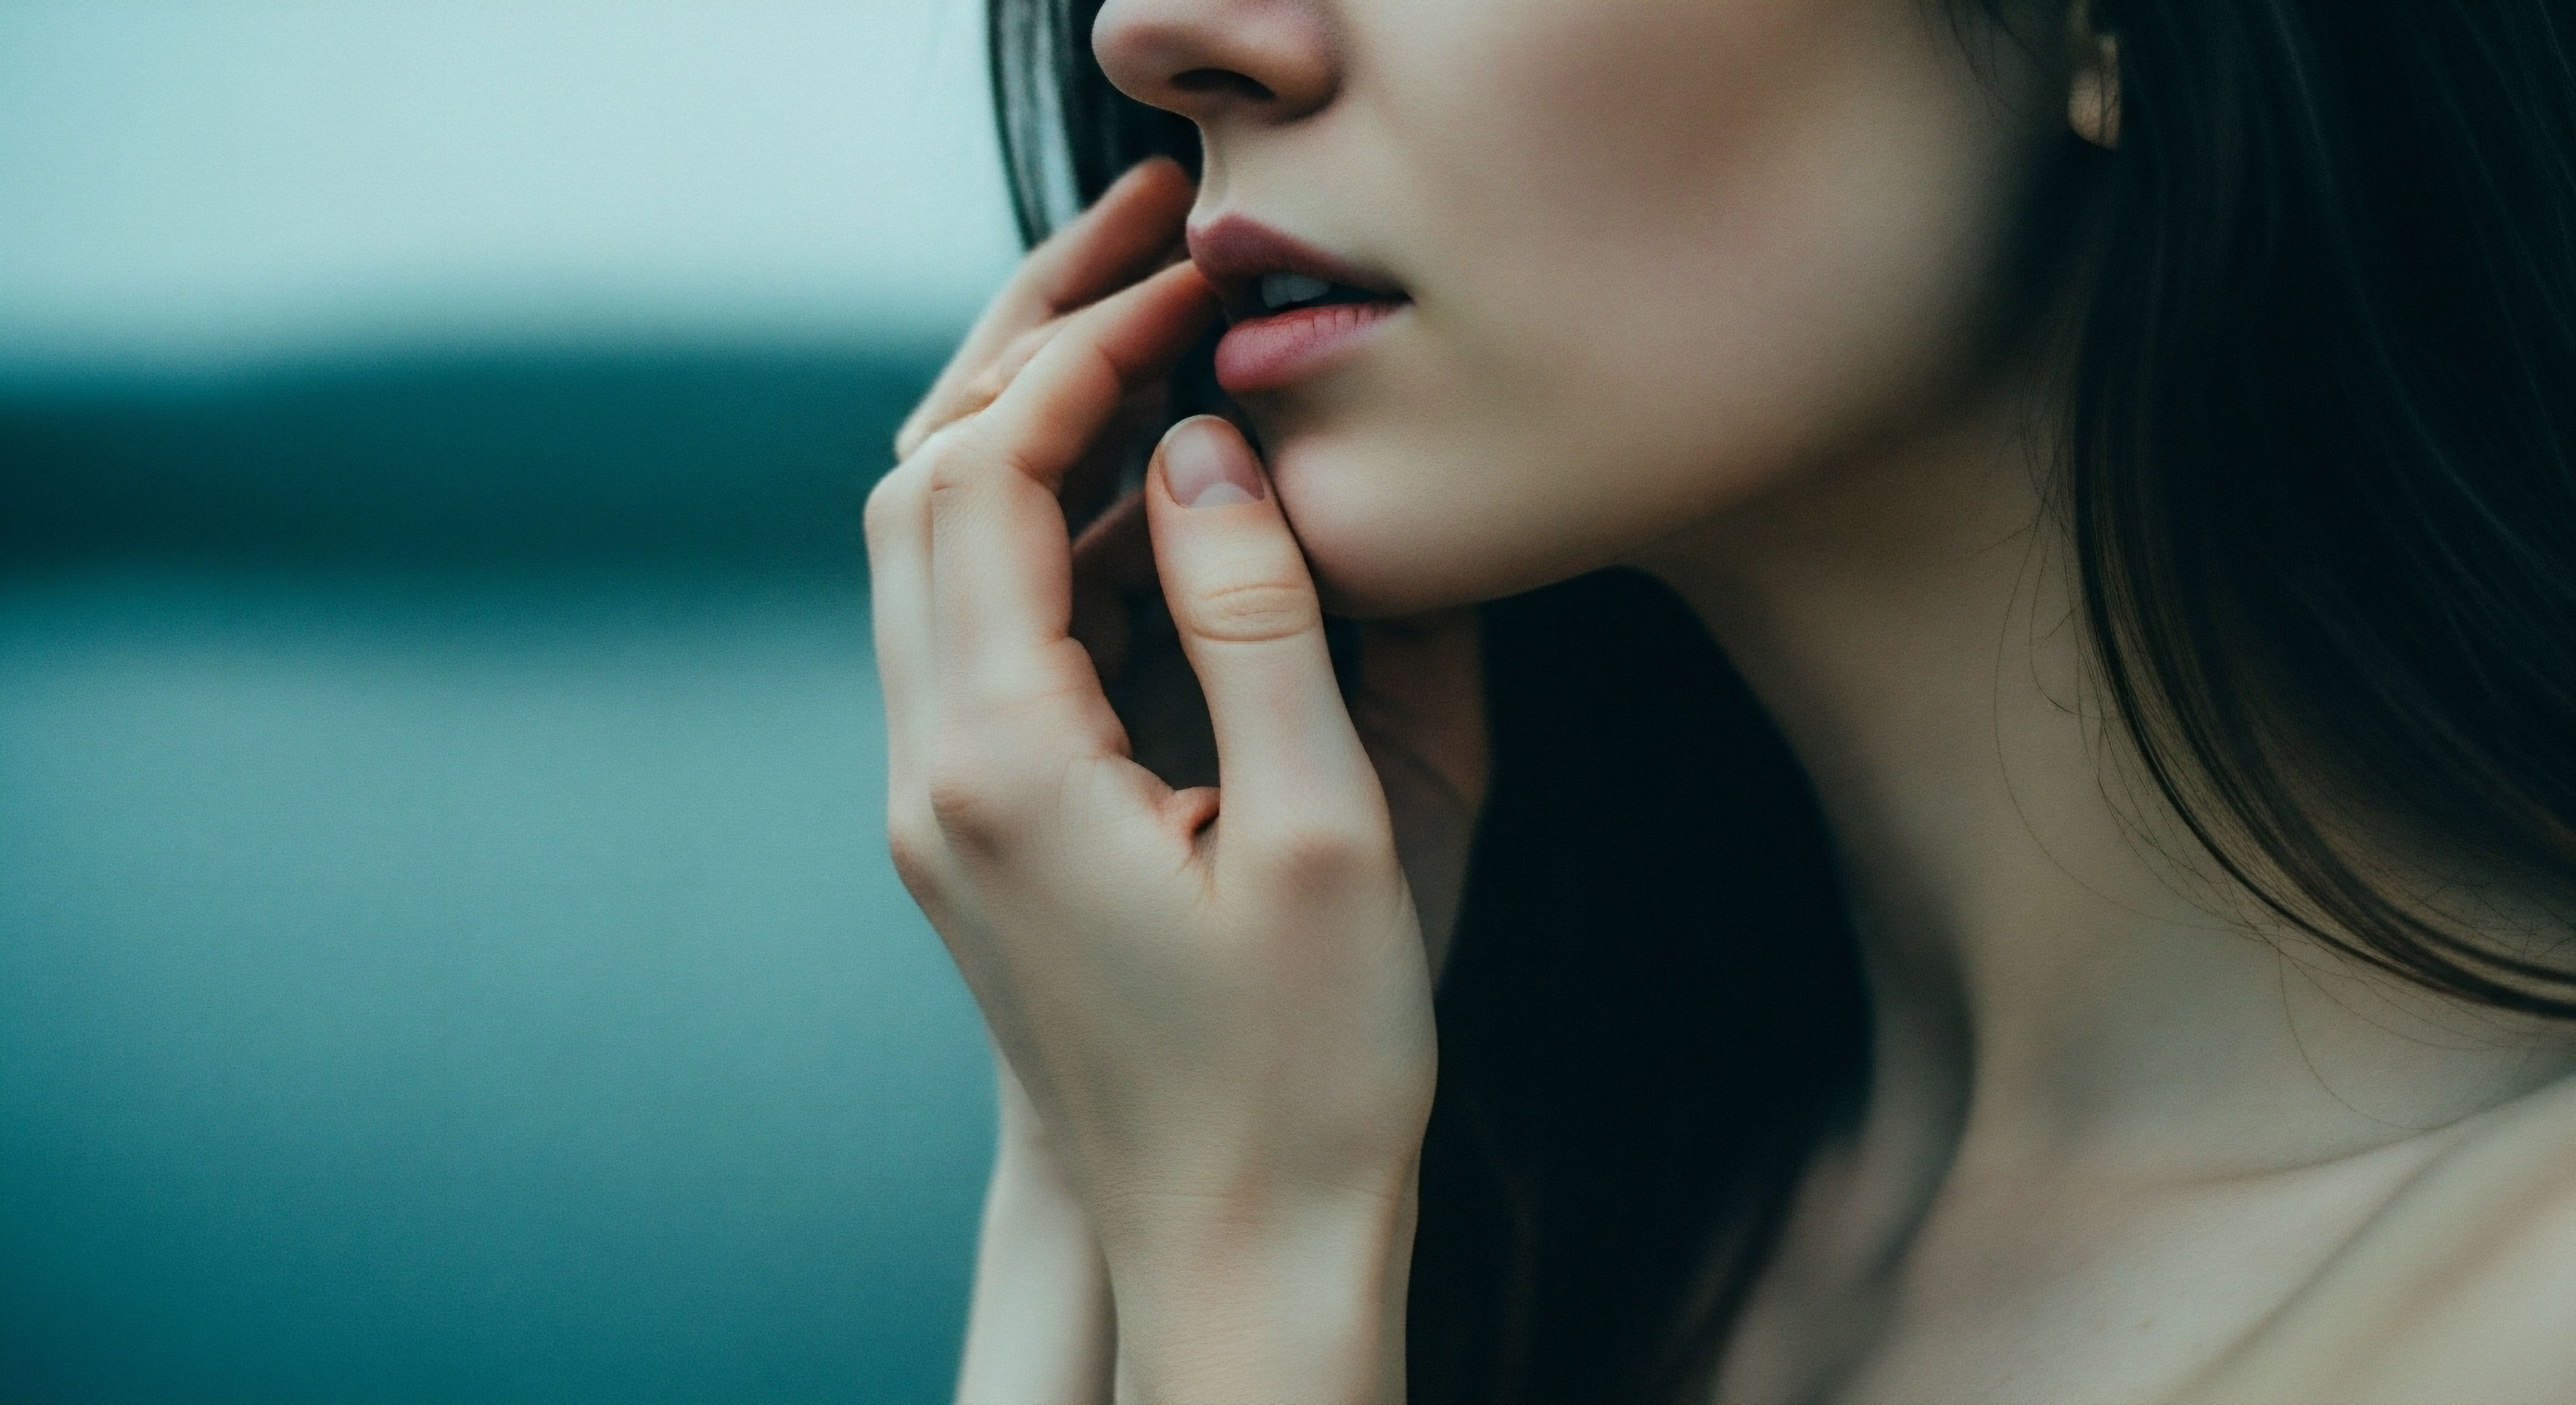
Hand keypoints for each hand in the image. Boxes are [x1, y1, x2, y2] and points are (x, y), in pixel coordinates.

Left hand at [869, 218, 1435, 1402]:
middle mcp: (933, 776)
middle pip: (920, 487)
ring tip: (1154, 348)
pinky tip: (1151, 508)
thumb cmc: (1308, 1073)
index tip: (1188, 282)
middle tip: (1145, 257)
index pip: (983, 474)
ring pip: (934, 557)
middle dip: (1026, 351)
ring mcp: (939, 811)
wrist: (1235, 1253)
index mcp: (1003, 767)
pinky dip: (1047, 541)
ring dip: (1030, 440)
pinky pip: (978, 637)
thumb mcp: (1331, 833)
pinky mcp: (977, 837)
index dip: (1081, 353)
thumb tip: (1203, 444)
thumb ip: (1263, 618)